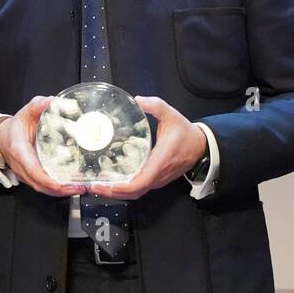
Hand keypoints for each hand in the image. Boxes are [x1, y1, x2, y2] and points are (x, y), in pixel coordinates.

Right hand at [0, 96, 82, 196]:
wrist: (3, 136)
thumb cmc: (17, 125)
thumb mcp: (26, 112)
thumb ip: (37, 106)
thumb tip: (51, 101)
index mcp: (19, 150)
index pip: (32, 168)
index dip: (46, 178)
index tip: (61, 183)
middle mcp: (21, 166)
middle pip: (39, 184)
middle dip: (59, 189)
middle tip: (79, 187)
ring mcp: (25, 173)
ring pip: (41, 188)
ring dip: (60, 192)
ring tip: (79, 188)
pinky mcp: (31, 176)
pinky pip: (43, 186)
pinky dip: (57, 189)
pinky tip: (72, 186)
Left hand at [84, 96, 205, 201]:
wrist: (201, 146)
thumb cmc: (185, 132)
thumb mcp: (172, 115)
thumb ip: (156, 106)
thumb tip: (138, 99)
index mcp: (160, 162)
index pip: (140, 182)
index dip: (121, 187)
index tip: (104, 184)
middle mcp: (158, 175)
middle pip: (133, 192)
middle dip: (112, 192)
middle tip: (92, 185)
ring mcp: (158, 180)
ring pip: (136, 193)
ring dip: (116, 192)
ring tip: (97, 184)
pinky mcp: (157, 180)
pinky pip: (139, 189)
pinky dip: (124, 188)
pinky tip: (111, 180)